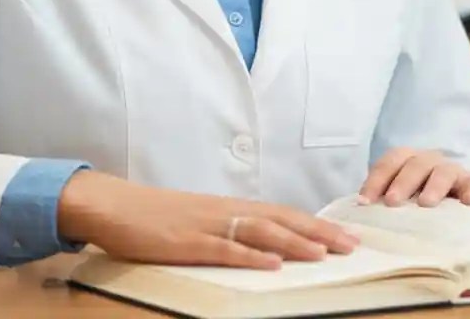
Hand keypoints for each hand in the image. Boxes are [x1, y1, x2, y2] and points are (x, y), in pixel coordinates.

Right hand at [57, 171, 358, 269]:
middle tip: (352, 244)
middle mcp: (229, 212)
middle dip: (320, 232)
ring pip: (262, 233)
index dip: (319, 224)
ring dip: (295, 242)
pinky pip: (226, 249)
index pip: (287, 215)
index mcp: (235, 207)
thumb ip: (236, 227)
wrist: (117, 205)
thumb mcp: (206, 218)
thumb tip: (270, 243)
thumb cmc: (162, 216)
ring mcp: (210, 225)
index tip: (348, 235)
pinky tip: (272, 264)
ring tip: (324, 252)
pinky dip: (251, 257)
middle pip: (284, 220)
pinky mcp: (189, 242)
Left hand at [359, 148, 469, 207]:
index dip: (375, 180)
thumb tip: (355, 221)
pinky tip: (469, 205)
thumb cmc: (412, 201)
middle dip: (402, 182)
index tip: (364, 202)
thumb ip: (378, 204)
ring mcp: (450, 171)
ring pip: (443, 171)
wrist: (449, 199)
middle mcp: (428, 161)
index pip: (388, 163)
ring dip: (433, 186)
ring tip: (426, 203)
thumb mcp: (395, 197)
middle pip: (415, 165)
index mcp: (405, 160)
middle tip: (392, 201)